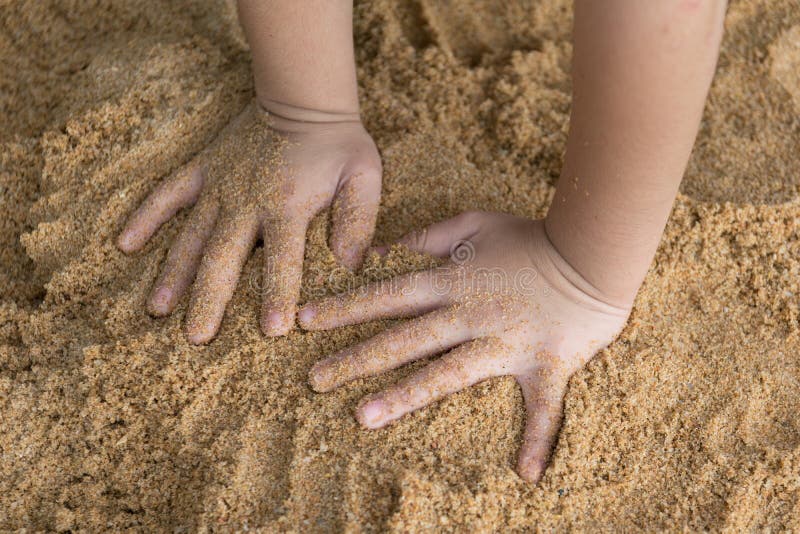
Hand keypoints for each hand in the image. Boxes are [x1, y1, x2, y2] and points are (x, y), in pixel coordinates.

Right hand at [117, 101, 381, 342]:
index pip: (284, 259)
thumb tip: (350, 268)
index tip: (272, 331)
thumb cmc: (338, 145)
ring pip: (191, 234)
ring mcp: (220, 185)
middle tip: (196, 337)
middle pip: (224, 256)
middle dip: (210, 298)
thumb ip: (358, 222)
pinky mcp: (202, 170)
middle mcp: (247, 200)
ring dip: (174, 272)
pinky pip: (167, 193)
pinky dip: (145, 216)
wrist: (303, 98)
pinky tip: (125, 244)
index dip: (279, 294)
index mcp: (289, 206)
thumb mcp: (363, 177)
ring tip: (157, 309)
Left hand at [298, 211, 630, 482]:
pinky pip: (544, 407)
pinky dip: (539, 439)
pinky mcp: (546, 365)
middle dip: (356, 357)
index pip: (388, 295)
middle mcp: (470, 314)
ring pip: (447, 373)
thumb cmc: (532, 237)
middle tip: (314, 379)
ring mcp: (505, 343)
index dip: (345, 307)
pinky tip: (526, 474)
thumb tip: (385, 249)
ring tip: (364, 418)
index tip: (304, 321)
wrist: (593, 250)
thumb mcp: (476, 223)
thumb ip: (429, 236)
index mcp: (453, 281)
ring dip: (406, 396)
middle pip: (404, 338)